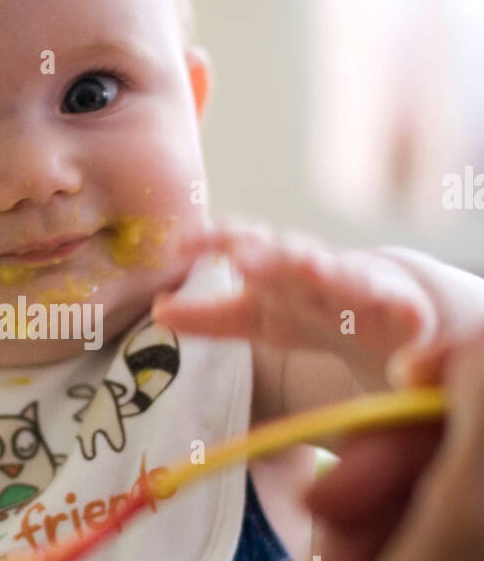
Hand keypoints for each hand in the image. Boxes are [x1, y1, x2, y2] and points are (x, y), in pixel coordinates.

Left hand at [152, 221, 436, 387]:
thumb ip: (209, 317)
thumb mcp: (260, 317)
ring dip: (328, 270)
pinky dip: (402, 309)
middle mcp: (319, 271)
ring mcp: (364, 289)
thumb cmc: (317, 307)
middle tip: (240, 257)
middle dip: (267, 255)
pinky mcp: (405, 314)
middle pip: (292, 258)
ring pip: (345, 277)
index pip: (246, 247)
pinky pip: (405, 310)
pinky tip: (400, 310)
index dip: (217, 242)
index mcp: (281, 269)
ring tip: (310, 266)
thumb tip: (155, 309)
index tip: (184, 243)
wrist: (396, 307)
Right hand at [278, 331, 483, 560]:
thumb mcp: (461, 527)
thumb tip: (470, 341)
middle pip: (449, 447)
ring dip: (347, 533)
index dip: (437, 387)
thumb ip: (477, 420)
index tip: (383, 387)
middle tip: (328, 508)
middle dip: (376, 472)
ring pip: (408, 495)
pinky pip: (386, 547)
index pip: (481, 403)